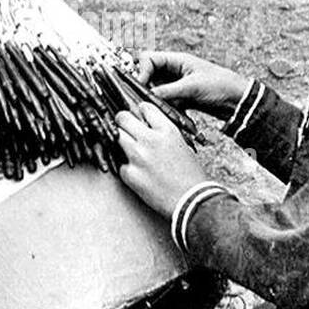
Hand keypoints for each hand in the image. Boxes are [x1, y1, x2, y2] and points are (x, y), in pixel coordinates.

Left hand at [115, 102, 209, 218]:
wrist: (193, 201)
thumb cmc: (192, 175)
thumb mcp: (182, 145)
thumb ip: (164, 134)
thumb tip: (148, 128)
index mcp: (167, 130)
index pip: (144, 107)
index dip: (140, 112)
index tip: (139, 117)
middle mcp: (150, 139)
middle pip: (123, 118)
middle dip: (122, 122)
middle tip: (124, 129)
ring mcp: (138, 156)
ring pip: (116, 137)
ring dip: (121, 142)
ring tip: (129, 150)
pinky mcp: (130, 174)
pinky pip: (120, 164)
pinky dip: (126, 168)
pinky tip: (137, 173)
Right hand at [133, 51, 251, 119]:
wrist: (238, 101)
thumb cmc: (221, 85)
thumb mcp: (192, 87)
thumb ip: (168, 91)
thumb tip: (148, 95)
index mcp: (177, 60)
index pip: (149, 59)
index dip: (142, 71)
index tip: (141, 86)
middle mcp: (174, 71)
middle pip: (149, 75)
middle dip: (146, 87)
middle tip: (146, 99)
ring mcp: (176, 84)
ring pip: (155, 90)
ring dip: (155, 99)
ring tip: (159, 107)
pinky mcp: (180, 98)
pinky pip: (165, 101)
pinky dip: (164, 107)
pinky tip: (168, 112)